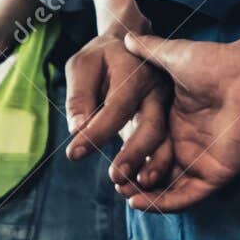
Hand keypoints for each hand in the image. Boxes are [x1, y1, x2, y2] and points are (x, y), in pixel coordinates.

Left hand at [63, 27, 171, 188]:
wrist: (127, 47)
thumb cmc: (99, 58)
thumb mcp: (81, 65)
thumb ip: (79, 95)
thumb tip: (78, 129)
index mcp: (136, 73)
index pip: (117, 107)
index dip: (97, 132)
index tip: (73, 153)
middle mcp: (157, 93)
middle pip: (153, 126)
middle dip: (136, 154)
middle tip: (116, 178)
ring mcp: (165, 111)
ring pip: (166, 143)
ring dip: (152, 169)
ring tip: (133, 190)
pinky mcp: (164, 126)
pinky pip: (165, 152)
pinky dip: (154, 172)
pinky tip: (141, 191)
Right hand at [113, 31, 239, 211]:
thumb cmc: (220, 61)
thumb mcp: (175, 56)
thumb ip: (150, 51)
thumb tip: (127, 37)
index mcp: (176, 121)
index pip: (147, 147)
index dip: (129, 155)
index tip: (106, 159)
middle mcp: (188, 144)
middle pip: (156, 171)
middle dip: (134, 179)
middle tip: (114, 181)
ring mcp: (203, 160)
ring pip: (169, 188)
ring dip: (146, 195)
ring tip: (124, 193)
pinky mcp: (218, 173)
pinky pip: (189, 196)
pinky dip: (166, 203)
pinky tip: (142, 202)